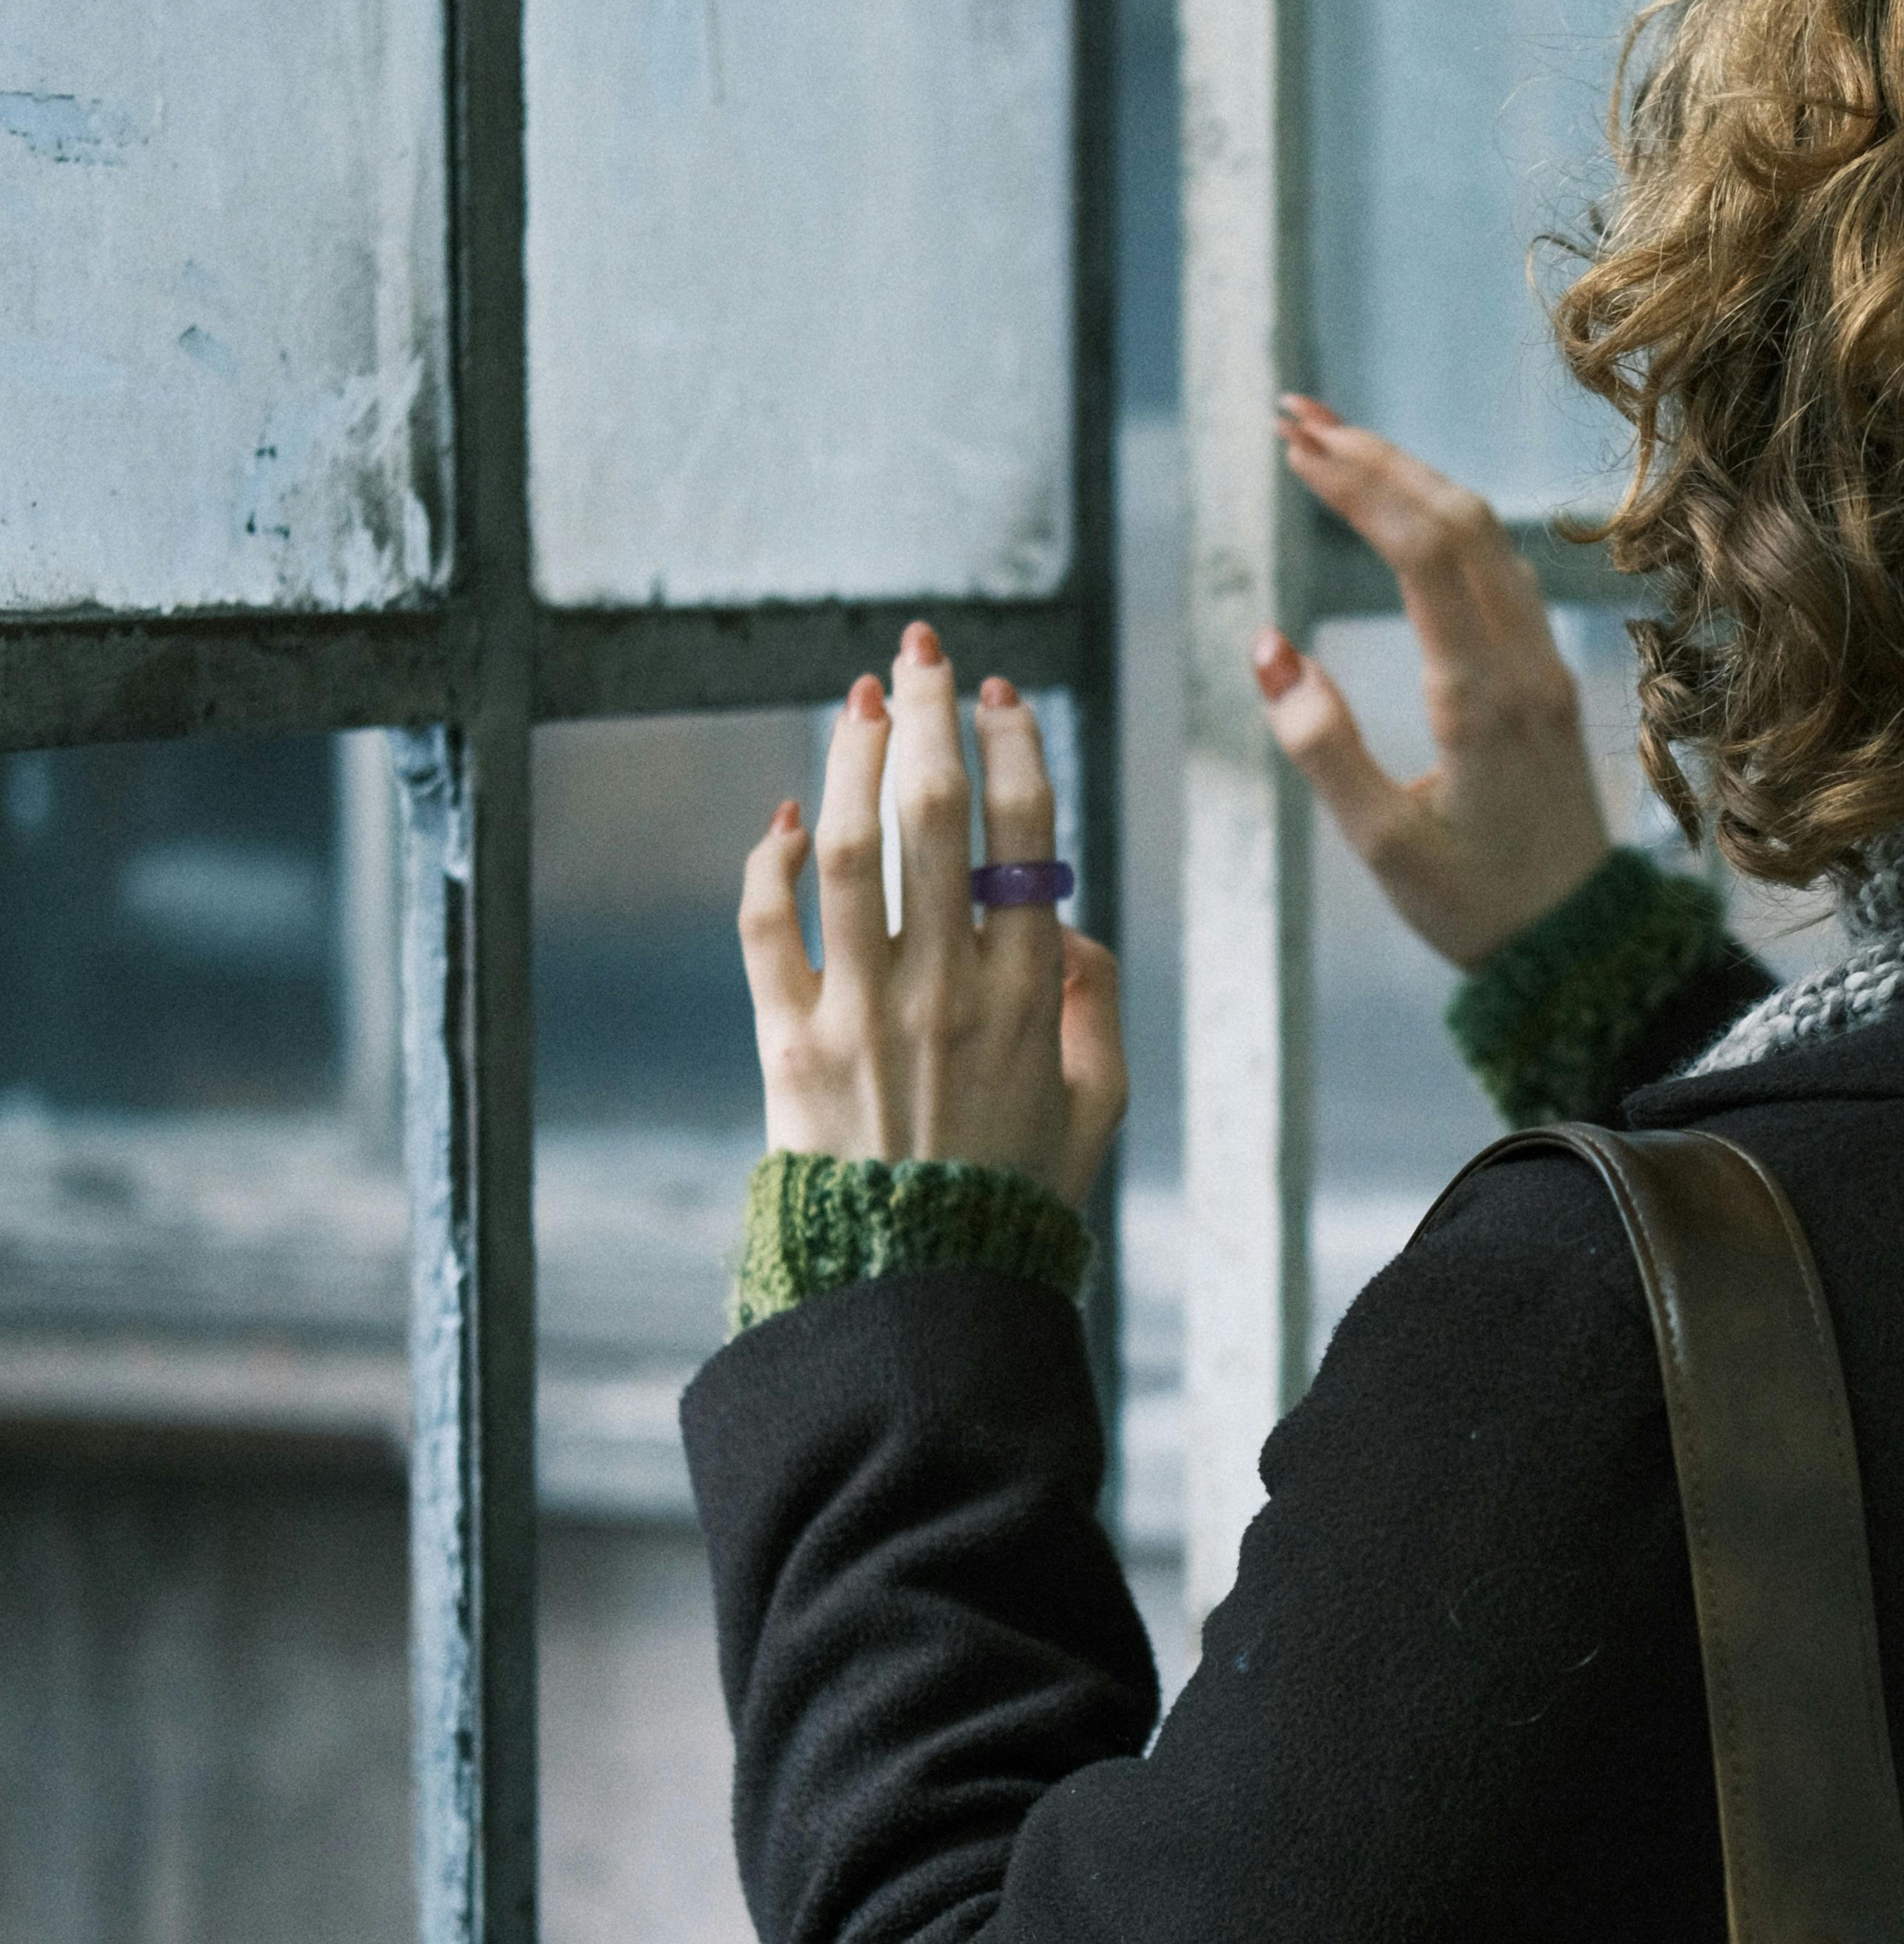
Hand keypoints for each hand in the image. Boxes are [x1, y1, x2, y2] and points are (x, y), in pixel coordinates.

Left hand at [738, 625, 1127, 1200]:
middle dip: (928, 716)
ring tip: (856, 699)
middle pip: (934, 815)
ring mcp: (861, 1015)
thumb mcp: (1096, 1107)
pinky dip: (768, 860)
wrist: (916, 1290)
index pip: (1025, 835)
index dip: (1014, 748)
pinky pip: (766, 927)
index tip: (1000, 698)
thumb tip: (1062, 921)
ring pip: (847, 848)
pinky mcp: (789, 1045)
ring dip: (849, 758)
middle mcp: (946, 991)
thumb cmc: (1016, 1198)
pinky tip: (786, 814)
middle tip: (922, 653)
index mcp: (1030, 997)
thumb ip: (1094, 1006)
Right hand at [1255, 399, 1612, 968]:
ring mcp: (1544, 662)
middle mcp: (1523, 662)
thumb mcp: (1382, 846)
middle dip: (1375, 457)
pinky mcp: (1547, 675)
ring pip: (1486, 535)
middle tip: (1294, 416)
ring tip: (1334, 443)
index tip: (1293, 444)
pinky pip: (1500, 567)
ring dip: (1411, 477)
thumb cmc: (1477, 906)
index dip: (1358, 485)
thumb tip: (1269, 644)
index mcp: (1480, 696)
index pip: (1421, 551)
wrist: (1581, 946)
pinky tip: (1403, 508)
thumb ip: (1321, 745)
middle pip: (1457, 518)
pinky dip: (1443, 518)